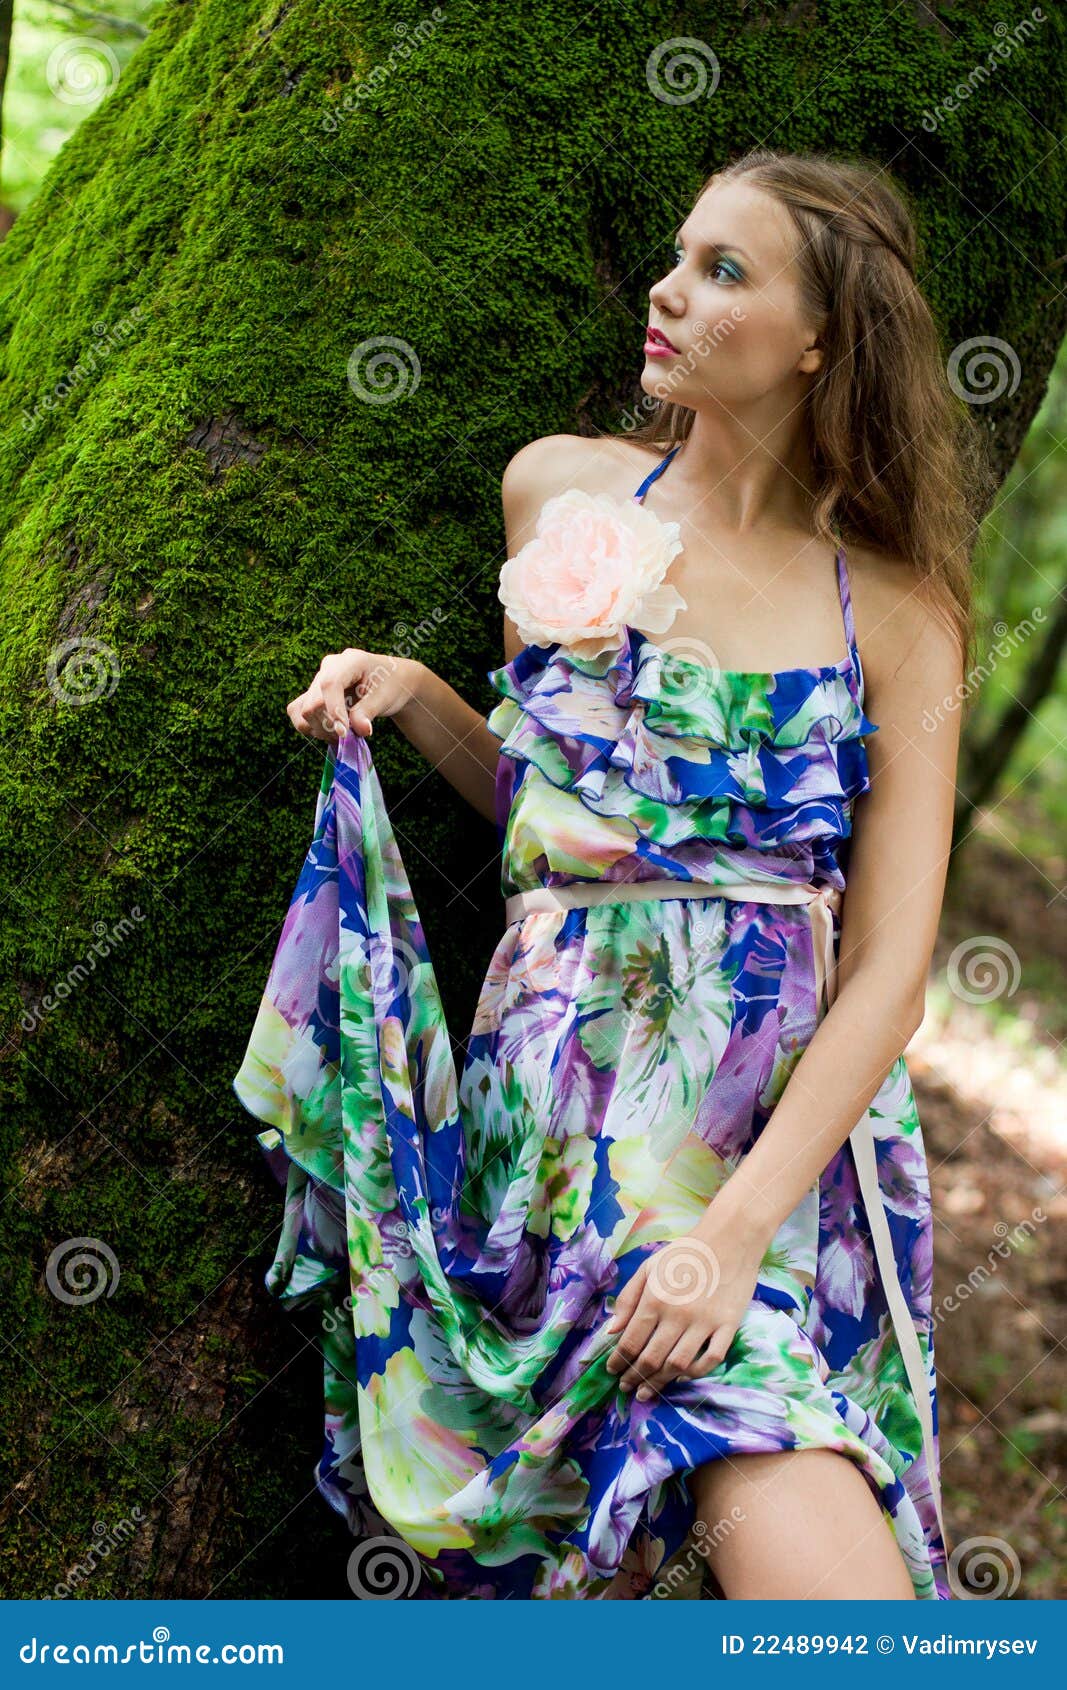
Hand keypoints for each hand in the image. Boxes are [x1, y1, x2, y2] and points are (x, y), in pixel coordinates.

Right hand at [286, 649, 423, 743]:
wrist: (390, 682)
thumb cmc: (390, 686)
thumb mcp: (385, 698)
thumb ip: (369, 712)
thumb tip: (360, 729)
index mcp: (349, 660)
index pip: (330, 685)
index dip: (334, 711)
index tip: (344, 733)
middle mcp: (328, 667)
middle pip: (313, 702)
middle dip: (330, 726)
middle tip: (350, 737)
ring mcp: (318, 680)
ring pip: (303, 710)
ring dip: (320, 729)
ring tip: (343, 734)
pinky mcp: (312, 693)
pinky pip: (297, 711)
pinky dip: (311, 727)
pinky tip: (330, 731)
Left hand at [603, 1215, 766, 1402]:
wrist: (731, 1237)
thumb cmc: (686, 1251)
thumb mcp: (650, 1266)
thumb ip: (628, 1298)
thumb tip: (611, 1331)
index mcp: (655, 1298)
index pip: (631, 1341)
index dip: (618, 1361)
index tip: (612, 1371)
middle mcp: (678, 1314)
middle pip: (651, 1358)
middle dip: (634, 1377)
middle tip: (626, 1387)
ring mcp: (705, 1322)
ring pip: (678, 1365)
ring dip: (659, 1383)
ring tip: (647, 1391)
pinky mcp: (728, 1326)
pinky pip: (711, 1360)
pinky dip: (695, 1373)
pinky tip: (682, 1376)